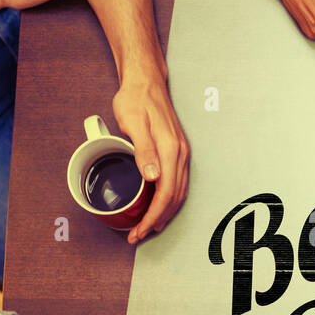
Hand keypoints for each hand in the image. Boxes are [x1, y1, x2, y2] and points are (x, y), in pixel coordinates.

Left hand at [111, 78, 189, 241]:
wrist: (145, 80)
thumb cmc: (136, 98)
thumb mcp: (133, 122)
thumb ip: (143, 150)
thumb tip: (153, 177)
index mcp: (170, 149)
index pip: (165, 193)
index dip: (152, 216)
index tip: (140, 230)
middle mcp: (180, 153)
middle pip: (174, 198)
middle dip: (157, 220)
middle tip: (139, 234)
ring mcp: (181, 152)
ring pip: (178, 193)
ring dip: (164, 213)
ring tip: (149, 226)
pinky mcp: (177, 151)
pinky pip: (177, 183)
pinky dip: (169, 200)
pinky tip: (158, 205)